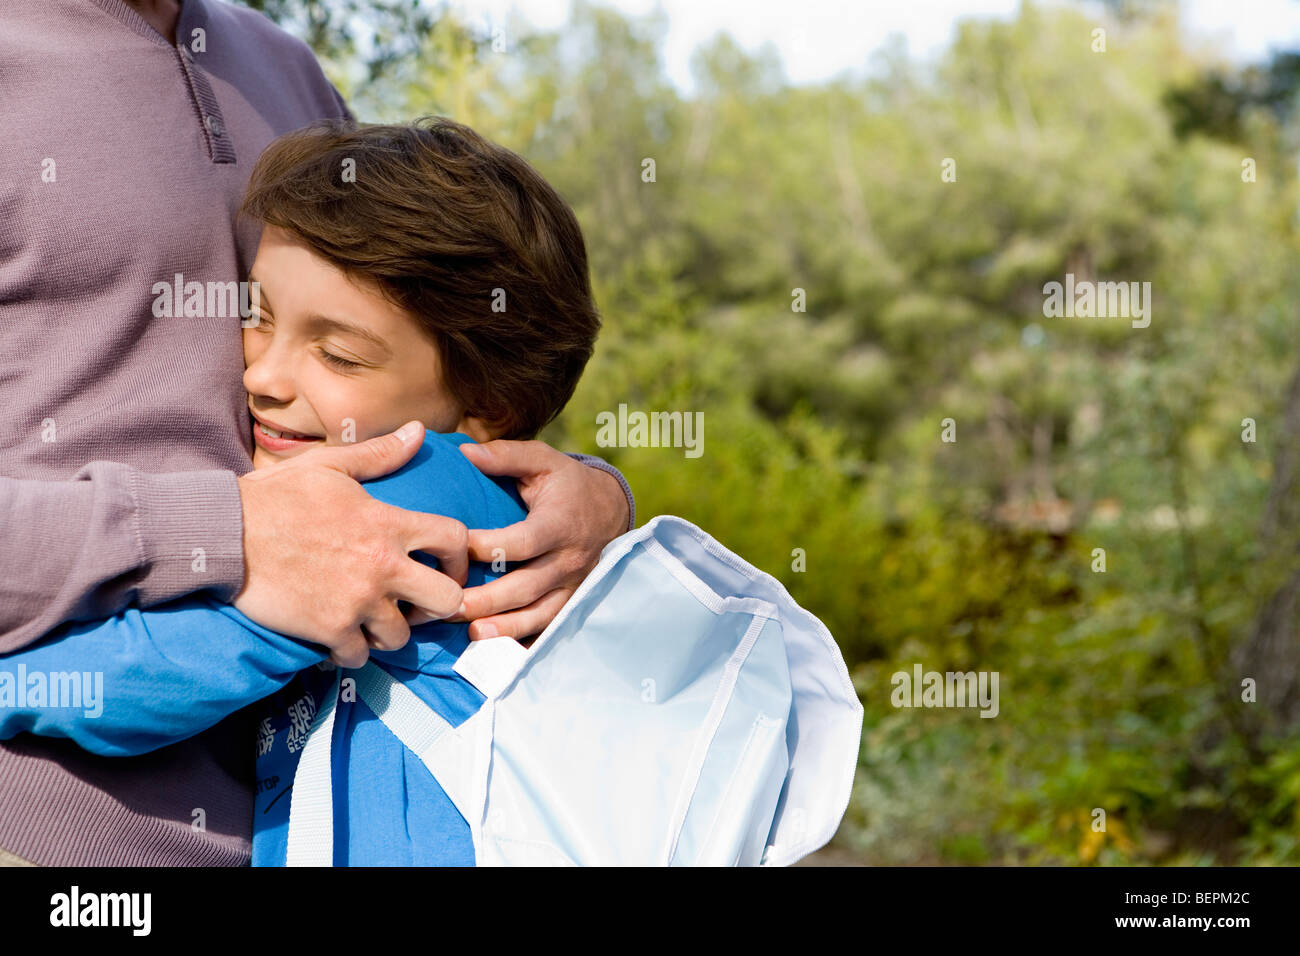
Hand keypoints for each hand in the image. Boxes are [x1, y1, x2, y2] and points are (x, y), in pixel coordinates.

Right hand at [233, 422, 469, 667]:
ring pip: (402, 637)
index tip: (448, 566)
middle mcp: (382, 565)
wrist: (222, 533)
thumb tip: (418, 431)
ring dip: (389, 631)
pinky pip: (359, 656)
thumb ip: (380, 455)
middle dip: (439, 605)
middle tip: (419, 604)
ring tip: (373, 621)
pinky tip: (339, 636)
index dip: (460, 556)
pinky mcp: (328, 629)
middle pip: (448, 600)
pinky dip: (351, 651)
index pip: (455, 539)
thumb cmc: (275, 496)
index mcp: (388, 523)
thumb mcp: (330, 466)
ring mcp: (357, 601)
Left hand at [409, 440, 628, 639]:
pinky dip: (525, 640)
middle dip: (488, 600)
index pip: (523, 541)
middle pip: (527, 586)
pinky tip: (498, 651)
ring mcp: (571, 585)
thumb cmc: (567, 483)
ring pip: (539, 613)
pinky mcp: (571, 601)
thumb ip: (506, 456)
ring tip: (473, 635)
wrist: (610, 509)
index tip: (457, 546)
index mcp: (559, 524)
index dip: (490, 546)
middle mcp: (568, 559)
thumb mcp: (543, 460)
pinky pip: (549, 627)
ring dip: (506, 627)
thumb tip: (466, 452)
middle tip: (449, 606)